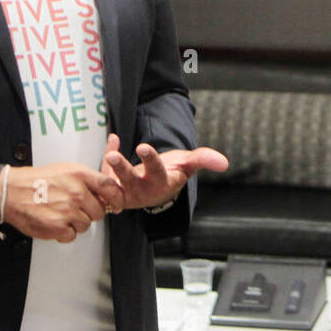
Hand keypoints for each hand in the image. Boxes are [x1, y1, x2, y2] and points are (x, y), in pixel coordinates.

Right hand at [0, 162, 125, 242]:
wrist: (12, 192)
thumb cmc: (37, 180)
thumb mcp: (66, 169)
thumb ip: (88, 180)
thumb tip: (107, 191)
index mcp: (80, 175)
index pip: (110, 187)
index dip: (117, 198)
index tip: (117, 204)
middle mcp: (76, 192)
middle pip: (99, 211)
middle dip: (90, 212)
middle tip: (75, 208)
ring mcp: (67, 210)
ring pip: (86, 225)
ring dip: (76, 223)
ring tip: (61, 213)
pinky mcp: (58, 227)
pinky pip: (72, 235)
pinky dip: (64, 232)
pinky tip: (55, 221)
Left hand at [99, 134, 227, 210]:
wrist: (155, 189)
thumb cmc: (172, 173)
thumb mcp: (188, 165)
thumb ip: (204, 160)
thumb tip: (225, 163)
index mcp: (161, 184)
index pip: (156, 173)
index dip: (150, 161)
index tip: (143, 147)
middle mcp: (142, 190)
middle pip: (131, 182)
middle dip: (122, 169)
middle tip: (113, 157)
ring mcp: (125, 190)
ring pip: (113, 183)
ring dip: (108, 169)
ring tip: (108, 153)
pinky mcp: (112, 187)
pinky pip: (104, 173)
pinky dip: (106, 156)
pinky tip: (114, 139)